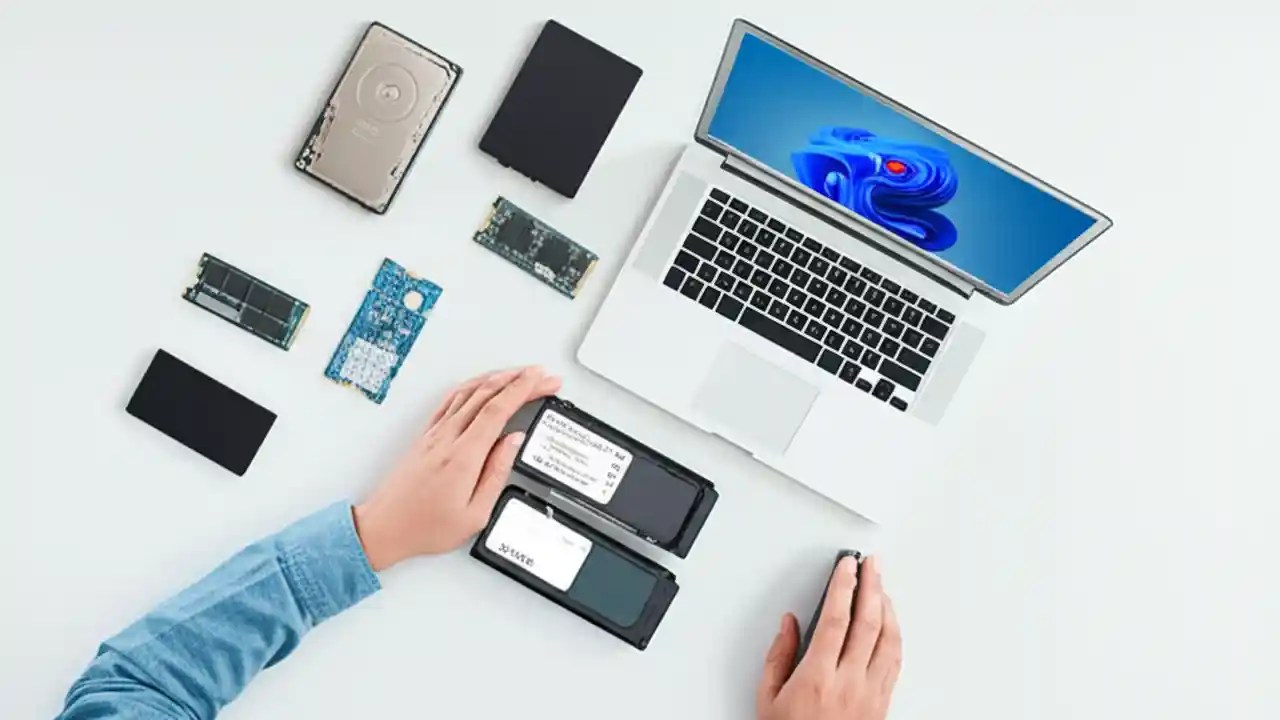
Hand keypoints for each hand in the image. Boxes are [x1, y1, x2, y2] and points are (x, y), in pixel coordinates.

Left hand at [353, 366, 561, 570]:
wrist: (385, 527)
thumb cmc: (426, 527)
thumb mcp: (475, 513)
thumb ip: (497, 473)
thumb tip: (514, 441)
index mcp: (463, 456)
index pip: (498, 410)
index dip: (523, 389)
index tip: (541, 379)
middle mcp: (447, 438)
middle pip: (487, 394)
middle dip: (518, 379)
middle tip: (540, 376)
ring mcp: (434, 434)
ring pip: (468, 391)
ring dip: (496, 377)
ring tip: (517, 374)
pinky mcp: (426, 435)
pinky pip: (451, 399)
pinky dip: (471, 385)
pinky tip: (479, 384)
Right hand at [756, 556, 901, 719]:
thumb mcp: (767, 699)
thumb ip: (777, 656)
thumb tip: (789, 624)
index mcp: (817, 678)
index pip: (836, 619)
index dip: (844, 586)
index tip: (847, 566)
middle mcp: (849, 683)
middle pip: (868, 623)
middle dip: (871, 587)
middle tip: (872, 564)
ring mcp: (870, 694)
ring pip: (888, 640)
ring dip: (887, 608)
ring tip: (882, 587)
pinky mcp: (882, 704)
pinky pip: (895, 661)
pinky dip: (895, 635)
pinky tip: (891, 624)